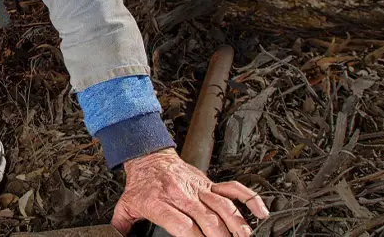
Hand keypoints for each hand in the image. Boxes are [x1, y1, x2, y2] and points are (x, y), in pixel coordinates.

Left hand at [112, 149, 267, 236]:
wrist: (148, 157)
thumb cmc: (140, 184)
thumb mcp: (125, 206)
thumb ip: (122, 226)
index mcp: (159, 203)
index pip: (181, 225)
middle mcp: (182, 195)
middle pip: (206, 219)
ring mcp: (198, 188)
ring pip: (223, 206)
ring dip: (236, 224)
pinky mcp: (209, 183)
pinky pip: (234, 188)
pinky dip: (250, 199)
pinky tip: (261, 213)